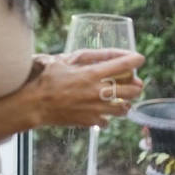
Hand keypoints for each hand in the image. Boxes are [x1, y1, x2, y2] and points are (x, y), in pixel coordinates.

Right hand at [22, 50, 145, 128]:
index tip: (139, 59)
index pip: (123, 64)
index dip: (135, 60)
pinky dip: (106, 118)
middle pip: (133, 90)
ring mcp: (96, 108)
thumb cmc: (46, 81)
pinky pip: (107, 121)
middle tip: (133, 83)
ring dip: (125, 103)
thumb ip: (84, 56)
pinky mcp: (90, 121)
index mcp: (92, 73)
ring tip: (120, 100)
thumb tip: (103, 53)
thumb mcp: (63, 61)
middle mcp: (98, 91)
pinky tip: (100, 113)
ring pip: (125, 108)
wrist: (35, 105)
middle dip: (136, 85)